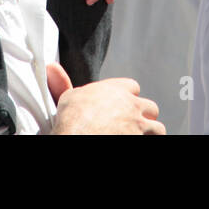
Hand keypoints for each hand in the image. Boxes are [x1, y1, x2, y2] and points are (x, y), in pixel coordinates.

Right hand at [47, 63, 164, 134]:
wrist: (78, 136)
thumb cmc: (72, 121)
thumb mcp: (66, 98)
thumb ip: (64, 83)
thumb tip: (51, 67)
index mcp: (115, 90)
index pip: (132, 87)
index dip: (128, 97)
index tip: (121, 106)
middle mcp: (130, 104)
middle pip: (149, 107)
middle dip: (143, 115)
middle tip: (133, 125)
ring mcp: (138, 124)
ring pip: (157, 127)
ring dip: (150, 132)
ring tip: (140, 136)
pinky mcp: (142, 138)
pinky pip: (156, 139)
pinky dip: (150, 140)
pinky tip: (141, 141)